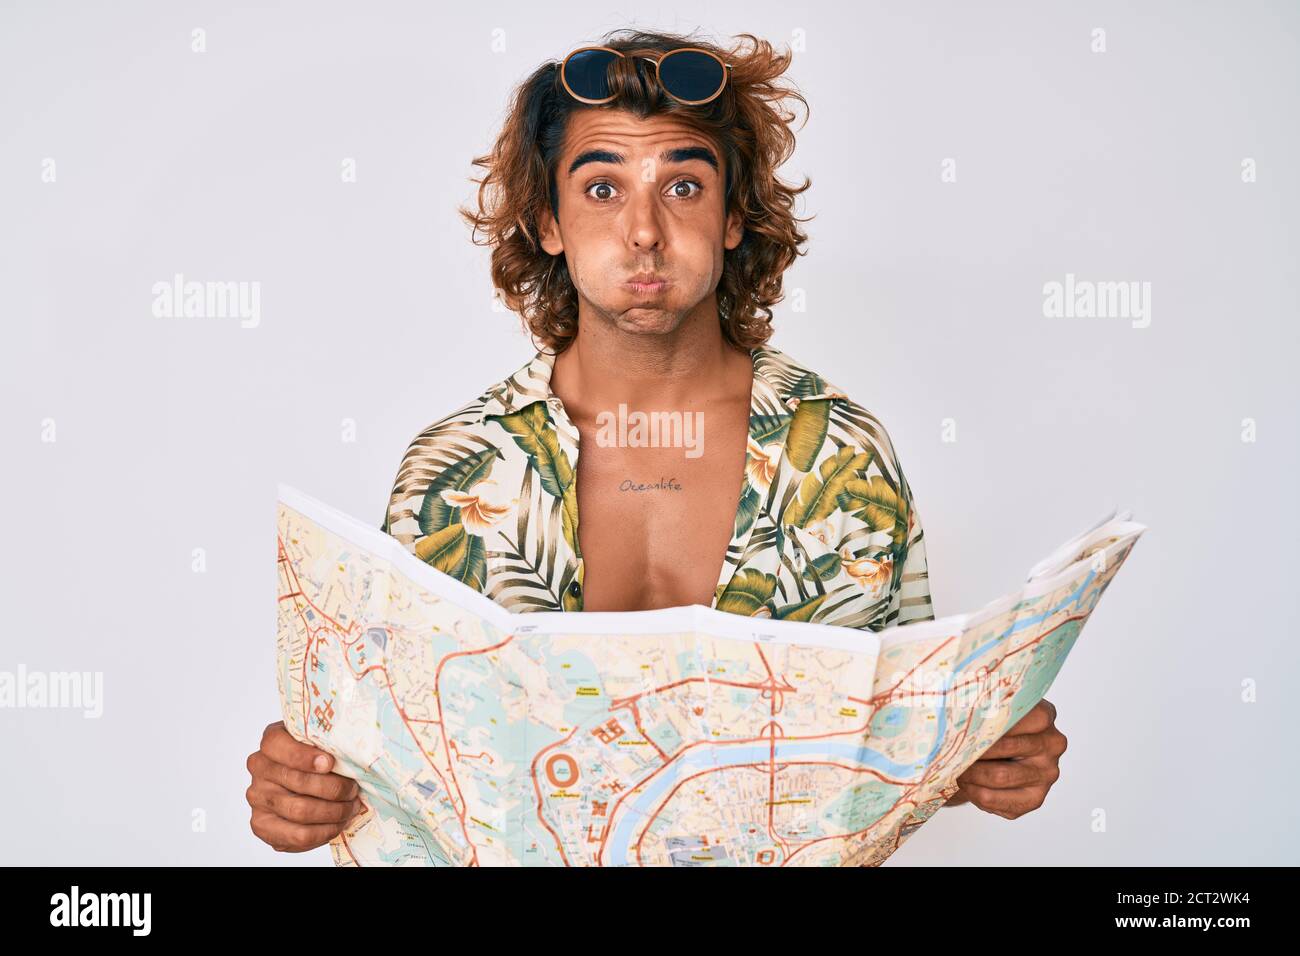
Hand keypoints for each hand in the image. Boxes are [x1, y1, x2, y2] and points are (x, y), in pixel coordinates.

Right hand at [246, 720, 361, 851]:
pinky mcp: (262, 825)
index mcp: (272, 741)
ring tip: (351, 808)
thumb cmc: (321, 757)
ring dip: (334, 811)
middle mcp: (260, 768)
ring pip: (300, 810)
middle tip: (353, 790)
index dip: (303, 756)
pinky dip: (325, 831)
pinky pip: (299, 835)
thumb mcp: (323, 741)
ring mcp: (258, 797)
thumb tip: (351, 756)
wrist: (308, 783)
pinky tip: (339, 823)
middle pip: (298, 781)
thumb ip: (330, 743)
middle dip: (334, 788)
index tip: (330, 763)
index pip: (277, 744)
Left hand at [946, 699, 1066, 818]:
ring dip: (970, 774)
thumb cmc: (992, 729)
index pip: (1013, 715)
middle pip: (1005, 746)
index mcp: (1044, 715)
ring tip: (955, 768)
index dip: (982, 722)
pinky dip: (974, 793)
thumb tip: (956, 709)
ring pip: (999, 775)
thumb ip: (983, 707)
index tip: (960, 725)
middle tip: (951, 750)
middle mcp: (1053, 743)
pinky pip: (997, 799)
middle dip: (973, 750)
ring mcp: (1047, 773)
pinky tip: (967, 784)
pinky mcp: (1035, 798)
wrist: (997, 758)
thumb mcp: (992, 710)